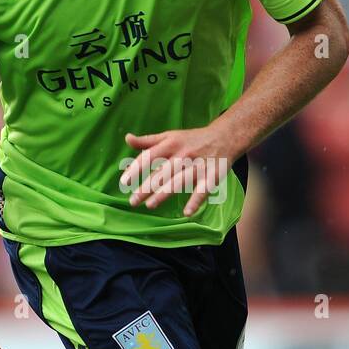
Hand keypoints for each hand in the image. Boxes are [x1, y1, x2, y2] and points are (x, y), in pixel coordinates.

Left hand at [120, 124, 239, 215]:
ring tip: (150, 205)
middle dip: (146, 187)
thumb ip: (148, 140)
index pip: (150, 156)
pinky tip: (187, 213)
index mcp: (171, 144)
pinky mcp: (211, 176)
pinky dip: (195, 201)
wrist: (224, 136)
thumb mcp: (170, 136)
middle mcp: (183, 155)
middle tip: (132, 201)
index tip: (124, 182)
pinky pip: (203, 190)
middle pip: (162, 173)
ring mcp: (198, 166)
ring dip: (164, 194)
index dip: (136, 169)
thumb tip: (127, 138)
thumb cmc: (192, 139)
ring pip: (179, 181)